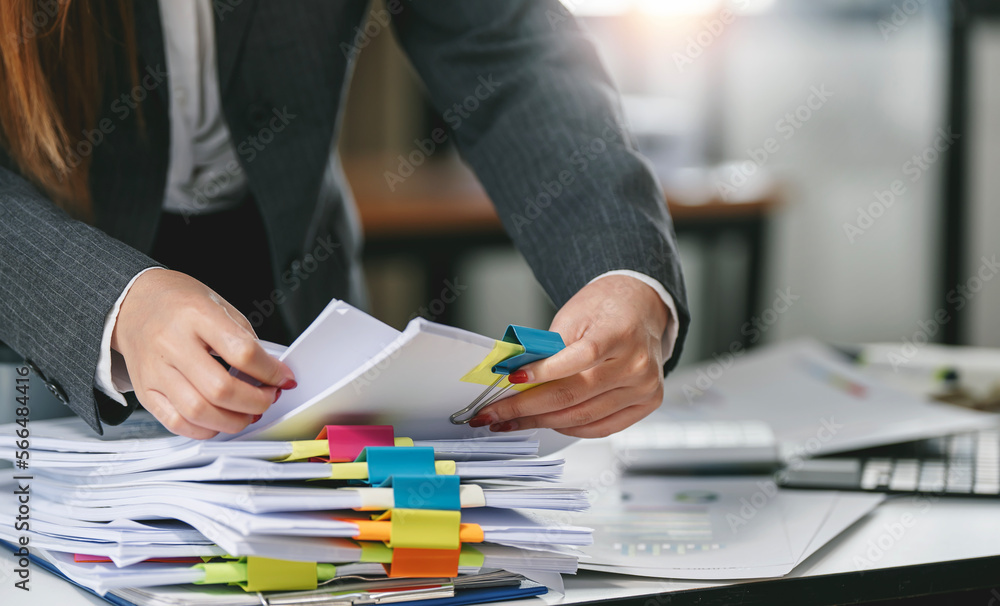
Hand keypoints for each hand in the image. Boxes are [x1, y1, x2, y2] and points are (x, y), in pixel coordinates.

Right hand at [112, 269, 295, 438]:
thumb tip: (271, 374)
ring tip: (248, 413)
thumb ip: (246, 340)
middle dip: (256, 402)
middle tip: (268, 397)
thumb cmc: (179, 303)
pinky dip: (205, 430)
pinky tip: (220, 420)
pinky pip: (176, 423)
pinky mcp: (145, 390)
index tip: (284, 378)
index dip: (271, 372)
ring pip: (199, 412)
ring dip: (234, 421)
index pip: (242, 352)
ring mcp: (155, 370)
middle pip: (221, 389)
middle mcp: (171, 344)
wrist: (133, 302)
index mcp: (196, 316)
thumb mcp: (220, 306)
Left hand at [470, 275, 669, 437]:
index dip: (541, 373)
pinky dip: (569, 429)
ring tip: (512, 421)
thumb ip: (549, 348)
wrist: (641, 308)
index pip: (578, 359)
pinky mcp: (646, 404)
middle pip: (574, 395)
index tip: (511, 381)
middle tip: (494, 413)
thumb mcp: (573, 316)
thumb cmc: (605, 309)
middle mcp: (636, 365)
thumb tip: (516, 378)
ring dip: (541, 422)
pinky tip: (547, 423)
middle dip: (526, 407)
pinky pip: (601, 428)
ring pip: (583, 417)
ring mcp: (643, 388)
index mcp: (619, 334)